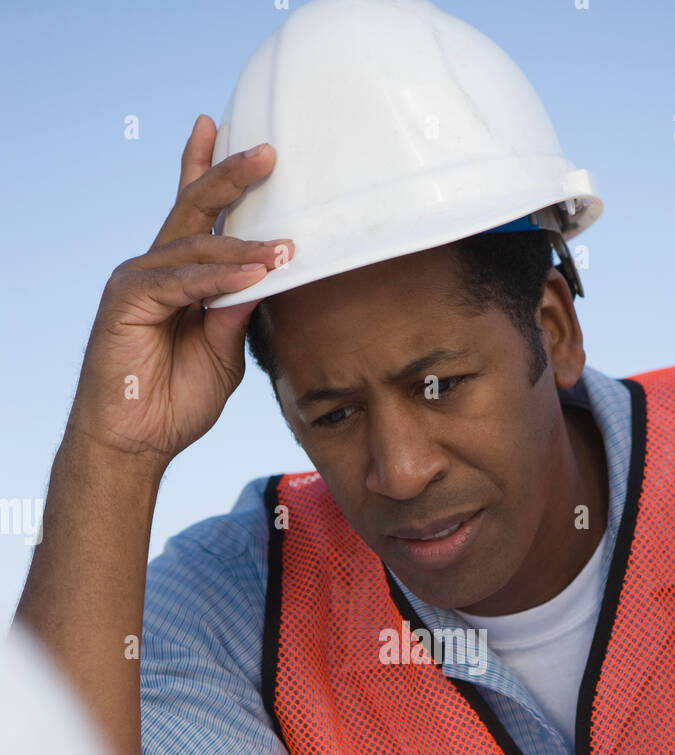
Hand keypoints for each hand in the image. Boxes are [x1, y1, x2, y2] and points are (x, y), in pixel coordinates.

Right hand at [65, 114, 291, 469]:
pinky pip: (183, 282)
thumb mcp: (225, 351)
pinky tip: (254, 275)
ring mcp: (139, 278)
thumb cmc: (177, 400)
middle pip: (195, 210)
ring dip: (244, 248)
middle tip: (268, 153)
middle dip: (230, 178)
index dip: (208, 170)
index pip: (196, 215)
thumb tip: (269, 273)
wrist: (137, 440)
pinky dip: (219, 279)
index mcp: (179, 275)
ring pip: (196, 248)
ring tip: (286, 249)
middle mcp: (156, 267)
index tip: (232, 133)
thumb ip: (240, 311)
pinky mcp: (128, 298)